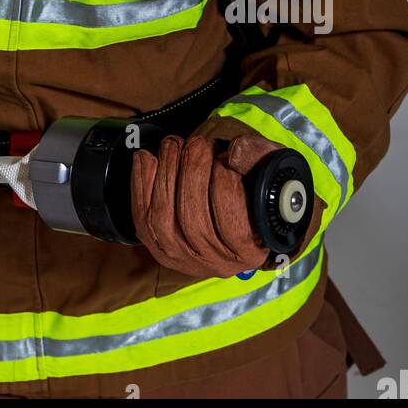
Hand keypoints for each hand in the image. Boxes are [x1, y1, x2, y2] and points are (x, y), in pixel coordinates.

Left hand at [130, 133, 284, 277]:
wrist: (230, 209)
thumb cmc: (250, 187)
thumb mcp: (267, 171)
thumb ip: (259, 158)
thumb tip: (235, 151)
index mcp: (249, 252)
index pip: (233, 227)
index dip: (225, 187)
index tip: (225, 156)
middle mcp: (215, 263)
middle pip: (194, 222)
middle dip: (192, 173)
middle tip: (197, 143)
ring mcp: (182, 258)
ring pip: (164, 220)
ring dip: (166, 174)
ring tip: (173, 145)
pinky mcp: (156, 246)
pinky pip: (141, 218)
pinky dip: (140, 184)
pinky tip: (146, 158)